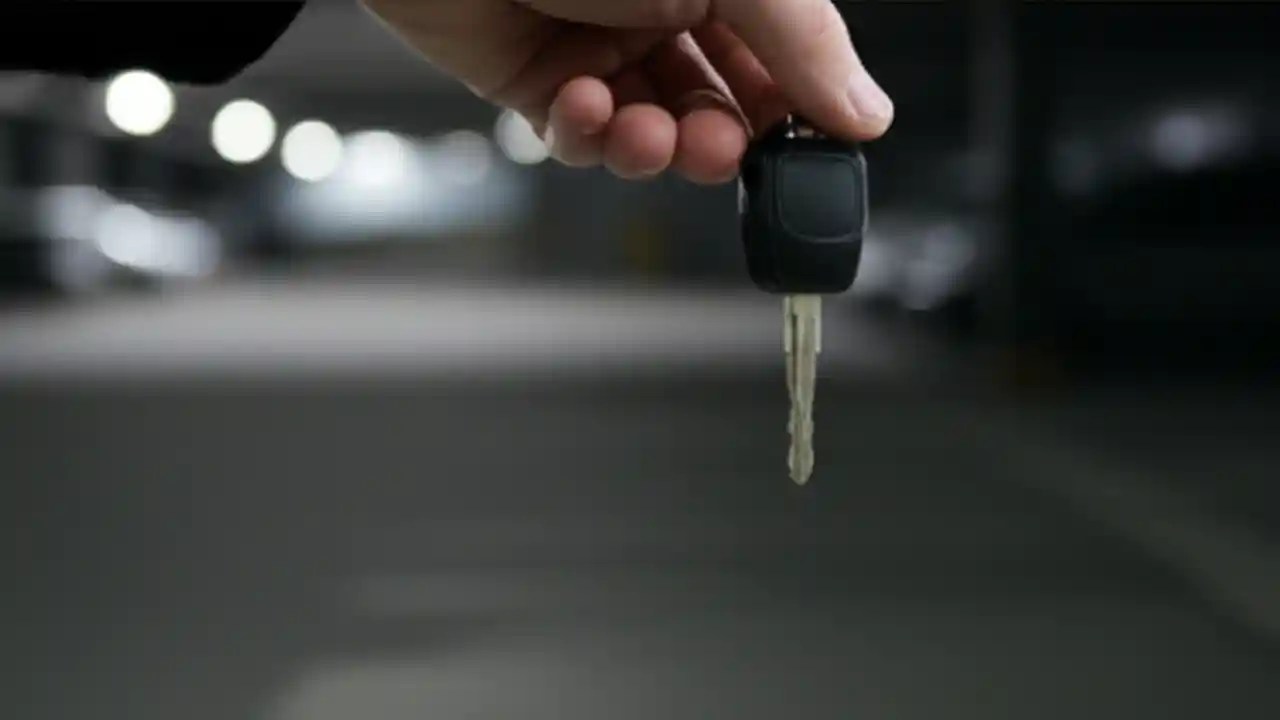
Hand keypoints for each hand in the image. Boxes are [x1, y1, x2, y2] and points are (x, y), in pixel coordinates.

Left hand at [363, 0, 893, 183]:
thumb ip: (803, 43)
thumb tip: (867, 111)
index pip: (780, 58)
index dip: (792, 112)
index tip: (804, 155)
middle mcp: (662, 4)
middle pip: (714, 104)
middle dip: (716, 139)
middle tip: (715, 149)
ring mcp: (597, 41)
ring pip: (647, 130)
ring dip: (650, 146)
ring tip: (643, 132)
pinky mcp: (532, 75)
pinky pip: (576, 133)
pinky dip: (585, 134)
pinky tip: (584, 106)